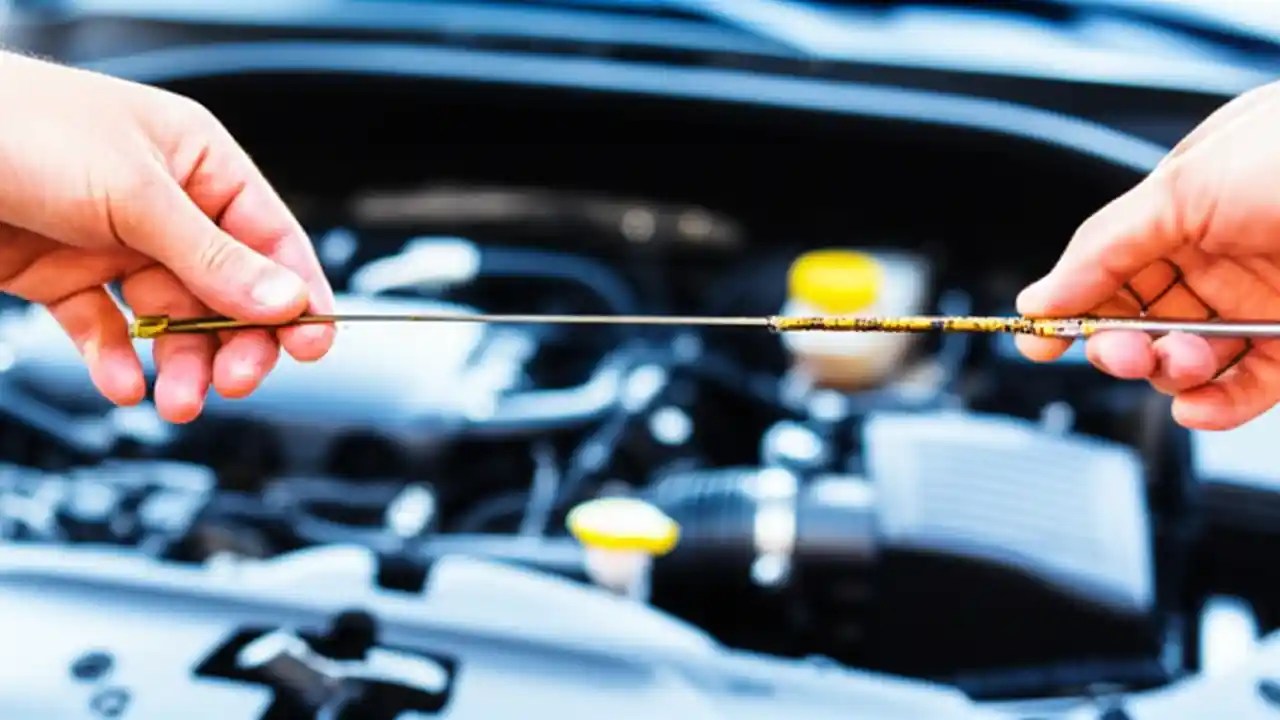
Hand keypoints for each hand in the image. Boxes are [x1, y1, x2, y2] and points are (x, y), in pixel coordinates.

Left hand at [0, 51, 334, 423]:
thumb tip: (284, 301)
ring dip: (181, 363)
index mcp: (198, 163)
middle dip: (235, 340)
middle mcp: (165, 205)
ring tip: (178, 400)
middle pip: (227, 290)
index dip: (296, 294)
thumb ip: (211, 256)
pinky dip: (118, 360)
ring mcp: (115, 243)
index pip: (270, 238)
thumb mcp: (134, 193)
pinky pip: (108, 328)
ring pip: (172, 319)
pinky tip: (123, 381)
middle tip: (235, 380)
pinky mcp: (65, 275)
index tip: (310, 344)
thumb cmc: (20, 126)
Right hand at [1016, 80, 1279, 430]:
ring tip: (1177, 362)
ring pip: (1187, 360)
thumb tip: (1041, 296)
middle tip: (1118, 351)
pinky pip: (1244, 389)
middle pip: (1141, 321)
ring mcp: (1260, 303)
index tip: (1040, 341)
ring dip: (1168, 373)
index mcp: (1184, 209)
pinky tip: (1197, 405)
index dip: (1070, 306)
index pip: (1108, 270)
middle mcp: (1221, 257)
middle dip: (1119, 345)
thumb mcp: (1182, 188)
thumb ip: (1104, 249)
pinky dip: (1213, 407)